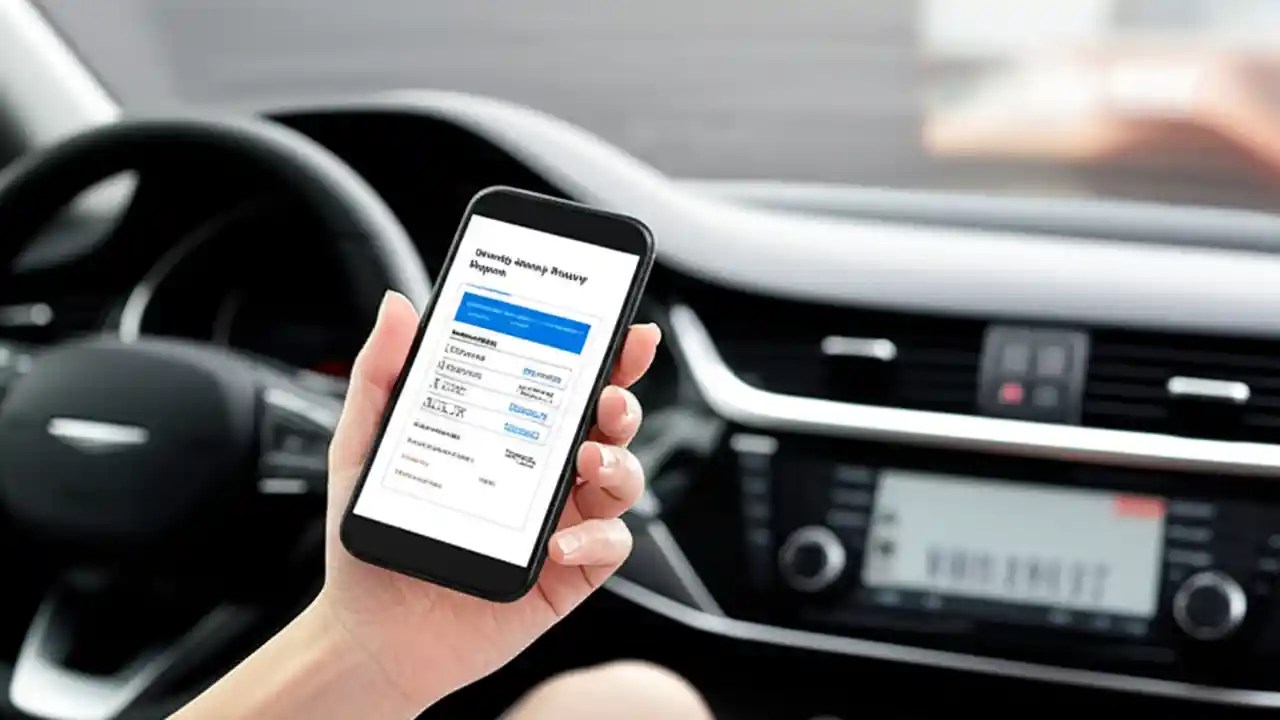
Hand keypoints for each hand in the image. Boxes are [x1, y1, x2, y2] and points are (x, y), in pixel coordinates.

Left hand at [318, 291, 660, 711]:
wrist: (368, 632)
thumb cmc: (373, 538)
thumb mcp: (365, 445)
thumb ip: (381, 374)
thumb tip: (396, 307)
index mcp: (511, 435)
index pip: (569, 384)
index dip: (608, 355)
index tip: (626, 331)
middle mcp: (545, 474)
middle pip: (609, 424)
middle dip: (624, 400)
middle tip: (609, 396)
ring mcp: (562, 521)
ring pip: (623, 478)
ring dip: (619, 462)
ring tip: (587, 458)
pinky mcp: (567, 574)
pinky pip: (609, 546)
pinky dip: (596, 538)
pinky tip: (559, 541)